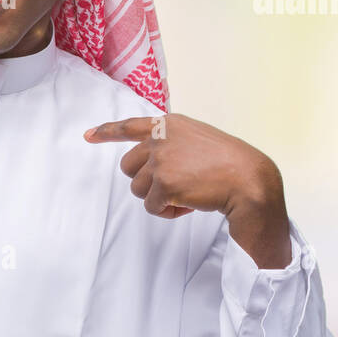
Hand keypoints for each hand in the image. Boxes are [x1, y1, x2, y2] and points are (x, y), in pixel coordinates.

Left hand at [83, 113, 291, 267]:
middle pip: (128, 167)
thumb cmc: (229, 163)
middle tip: (172, 186)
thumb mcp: (197, 138)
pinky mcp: (163, 184)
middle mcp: (160, 138)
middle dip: (145, 181)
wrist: (248, 179)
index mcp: (169, 124)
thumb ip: (172, 142)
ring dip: (158, 198)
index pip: (129, 126)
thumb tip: (149, 159)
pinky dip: (166, 212)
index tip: (89, 135)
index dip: (106, 132)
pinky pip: (150, 207)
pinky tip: (187, 205)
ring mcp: (161, 160)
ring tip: (185, 195)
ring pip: (137, 189)